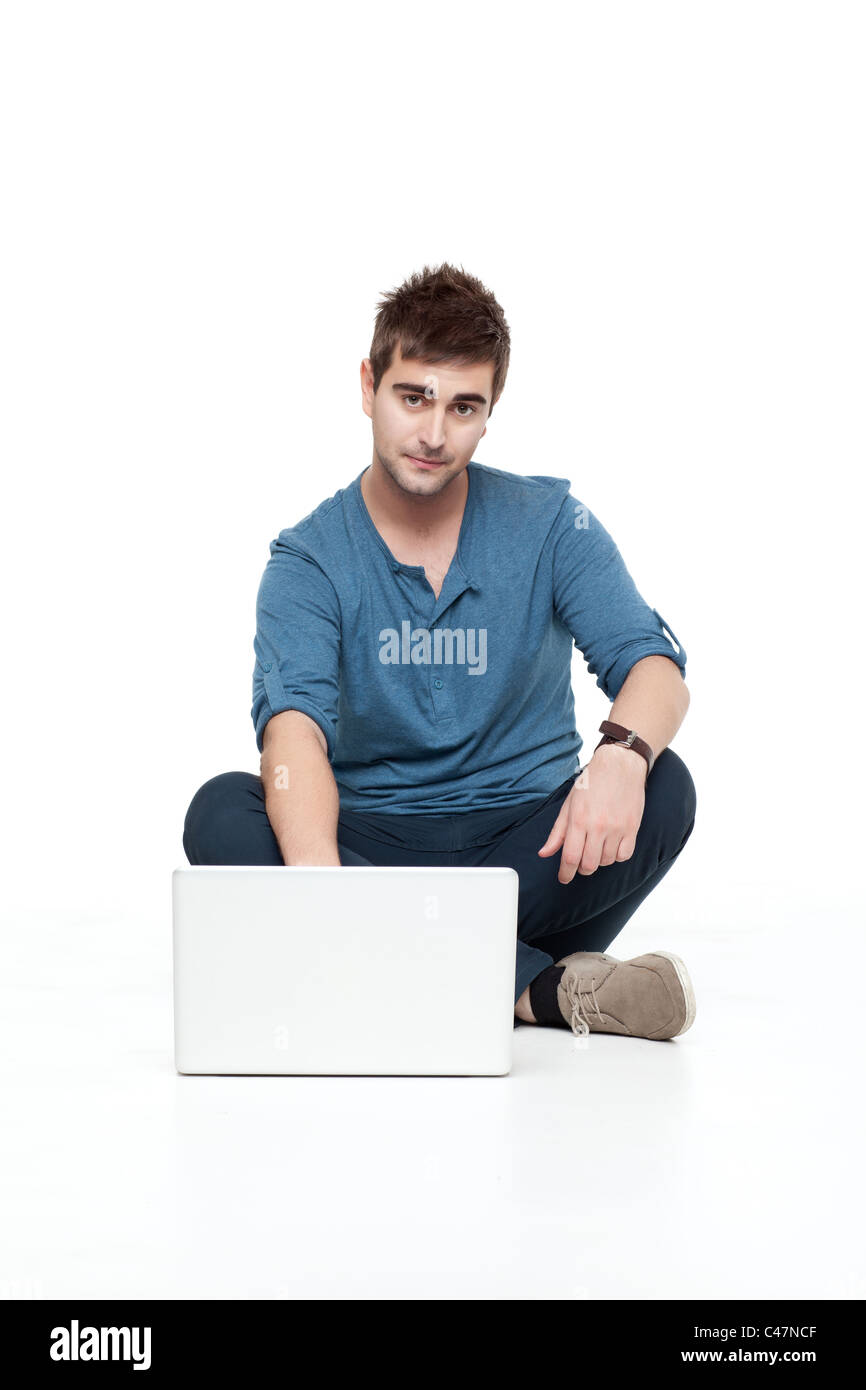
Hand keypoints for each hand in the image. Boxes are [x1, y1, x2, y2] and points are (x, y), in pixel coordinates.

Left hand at [537, 744, 646, 883]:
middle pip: (588, 864)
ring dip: (598, 860)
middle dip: (581, 868)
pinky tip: (610, 846)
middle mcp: (598, 826)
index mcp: (579, 820)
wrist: (620, 765)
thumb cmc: (592, 782)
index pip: (570, 857)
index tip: (563, 878)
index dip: (565, 873)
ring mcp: (617, 828)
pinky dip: (616, 856)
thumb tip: (544, 853)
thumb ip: (557, 832)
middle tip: (579, 861)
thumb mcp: (569, 804)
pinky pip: (624, 855)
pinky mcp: (632, 828)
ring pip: (606, 861)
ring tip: (595, 847)